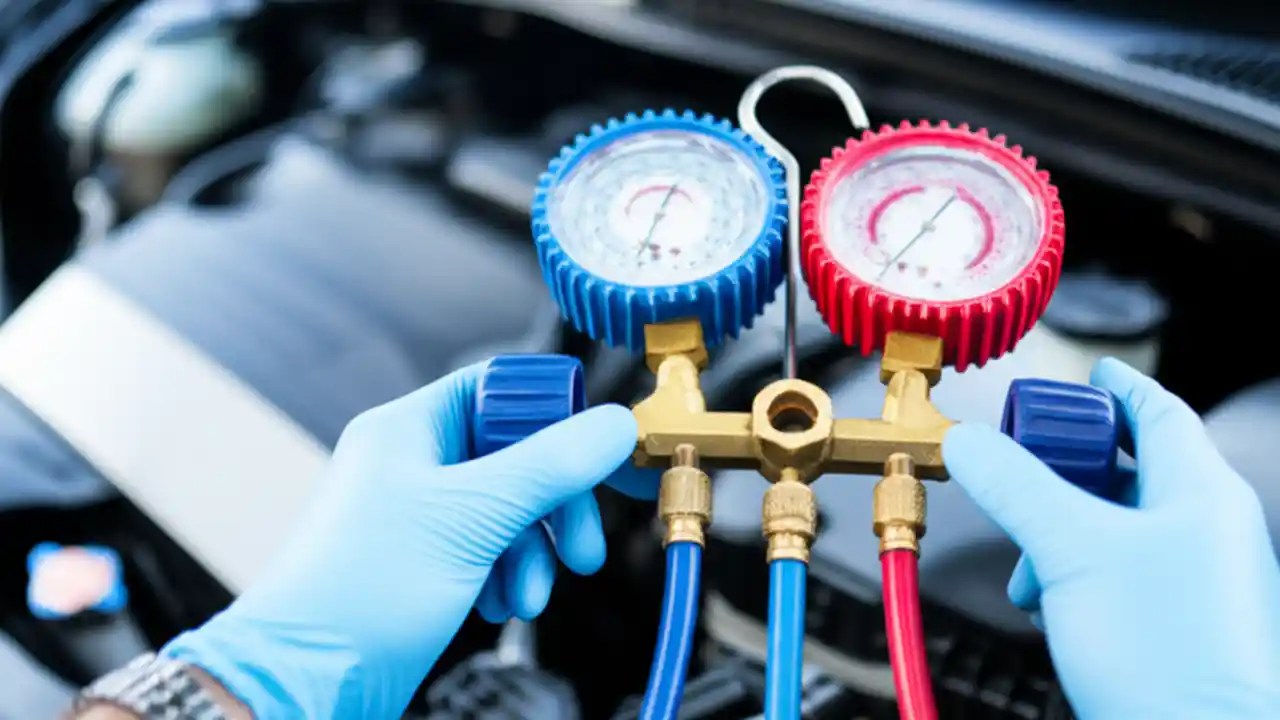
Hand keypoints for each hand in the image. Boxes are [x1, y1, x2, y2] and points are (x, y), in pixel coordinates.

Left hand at [160, 363, 645, 718]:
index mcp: (409, 428)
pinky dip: (506, 575)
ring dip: (532, 551)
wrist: (303, 682)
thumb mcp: (472, 518)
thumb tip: (613, 425)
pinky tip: (502, 605)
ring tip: (529, 595)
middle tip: (581, 546)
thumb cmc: (360, 593)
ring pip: (506, 508)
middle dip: (554, 504)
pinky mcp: (423, 562)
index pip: (498, 388)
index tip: (589, 456)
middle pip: (514, 454)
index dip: (550, 417)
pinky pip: (487, 549)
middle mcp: (411, 463)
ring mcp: (416, 514)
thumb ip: (550, 466)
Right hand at [943, 358, 1279, 718]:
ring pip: (1114, 527)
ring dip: (1060, 535)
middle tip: (1021, 472)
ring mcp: (1195, 578)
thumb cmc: (1169, 657)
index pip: (1159, 412)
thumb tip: (970, 443)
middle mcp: (1206, 530)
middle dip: (1063, 474)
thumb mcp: (1071, 550)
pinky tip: (1051, 602)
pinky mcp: (1174, 623)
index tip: (1090, 375)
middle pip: (1126, 469)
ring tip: (1030, 564)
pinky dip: (1076, 575)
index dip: (1117, 388)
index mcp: (1200, 492)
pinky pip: (1117, 574)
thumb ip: (1016, 488)